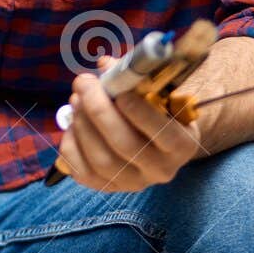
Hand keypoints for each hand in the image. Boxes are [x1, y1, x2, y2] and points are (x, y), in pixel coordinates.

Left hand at [56, 55, 203, 191]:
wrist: (152, 143)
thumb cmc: (155, 110)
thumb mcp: (156, 93)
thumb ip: (134, 79)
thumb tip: (105, 64)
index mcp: (182, 145)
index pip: (165, 134)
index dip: (141, 114)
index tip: (120, 93)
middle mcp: (161, 170)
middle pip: (125, 145)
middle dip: (98, 110)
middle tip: (83, 83)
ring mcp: (133, 183)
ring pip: (101, 160)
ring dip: (82, 125)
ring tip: (76, 99)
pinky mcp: (107, 188)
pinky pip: (81, 171)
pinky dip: (71, 144)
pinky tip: (73, 124)